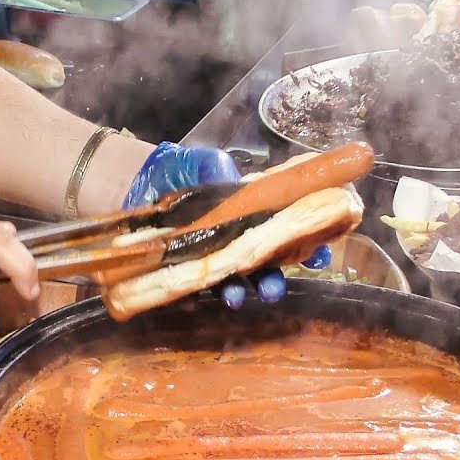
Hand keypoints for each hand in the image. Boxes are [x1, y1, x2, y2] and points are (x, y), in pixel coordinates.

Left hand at [125, 142, 330, 308]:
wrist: (139, 188)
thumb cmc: (178, 171)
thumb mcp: (200, 164)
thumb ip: (216, 168)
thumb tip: (226, 171)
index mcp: (254, 210)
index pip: (289, 228)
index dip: (310, 242)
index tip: (320, 254)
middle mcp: (242, 236)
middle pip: (272, 260)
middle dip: (281, 275)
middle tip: (280, 284)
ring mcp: (219, 255)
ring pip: (245, 278)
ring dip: (254, 289)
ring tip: (252, 294)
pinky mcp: (194, 269)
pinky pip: (212, 285)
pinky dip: (219, 293)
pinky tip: (223, 296)